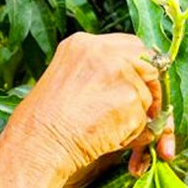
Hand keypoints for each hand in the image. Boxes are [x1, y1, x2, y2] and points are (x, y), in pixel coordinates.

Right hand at [12, 33, 174, 183]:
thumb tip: (134, 86)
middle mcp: (103, 51)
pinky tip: (106, 138)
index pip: (131, 47)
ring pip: (146, 97)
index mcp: (83, 44)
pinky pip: (145, 121)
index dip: (140, 70)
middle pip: (149, 65)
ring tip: (102, 130)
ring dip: (135, 119)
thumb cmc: (45, 123)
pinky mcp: (130, 98)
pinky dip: (132, 136)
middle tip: (144, 114)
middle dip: (150, 91)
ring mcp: (119, 72)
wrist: (37, 143)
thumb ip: (99, 75)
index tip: (139, 88)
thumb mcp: (68, 81)